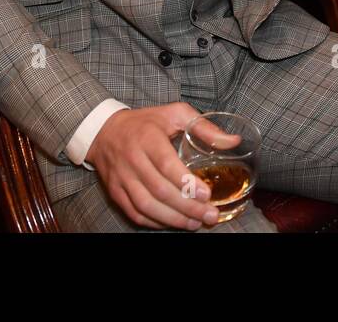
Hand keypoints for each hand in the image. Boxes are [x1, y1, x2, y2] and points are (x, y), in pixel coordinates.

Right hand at [83, 102, 238, 229]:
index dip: (186, 182)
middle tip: (209, 215)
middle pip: (159, 190)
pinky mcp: (116, 192)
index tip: (206, 194)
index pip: (166, 164)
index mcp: (148, 138)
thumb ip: (204, 127)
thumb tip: (233, 142)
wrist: (105, 131)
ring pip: (146, 205)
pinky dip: (155, 222)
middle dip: (187, 207)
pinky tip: (174, 223)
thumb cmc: (146, 122)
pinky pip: (135, 213)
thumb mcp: (175, 114)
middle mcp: (132, 159)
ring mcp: (122, 178)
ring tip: (195, 223)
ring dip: (173, 219)